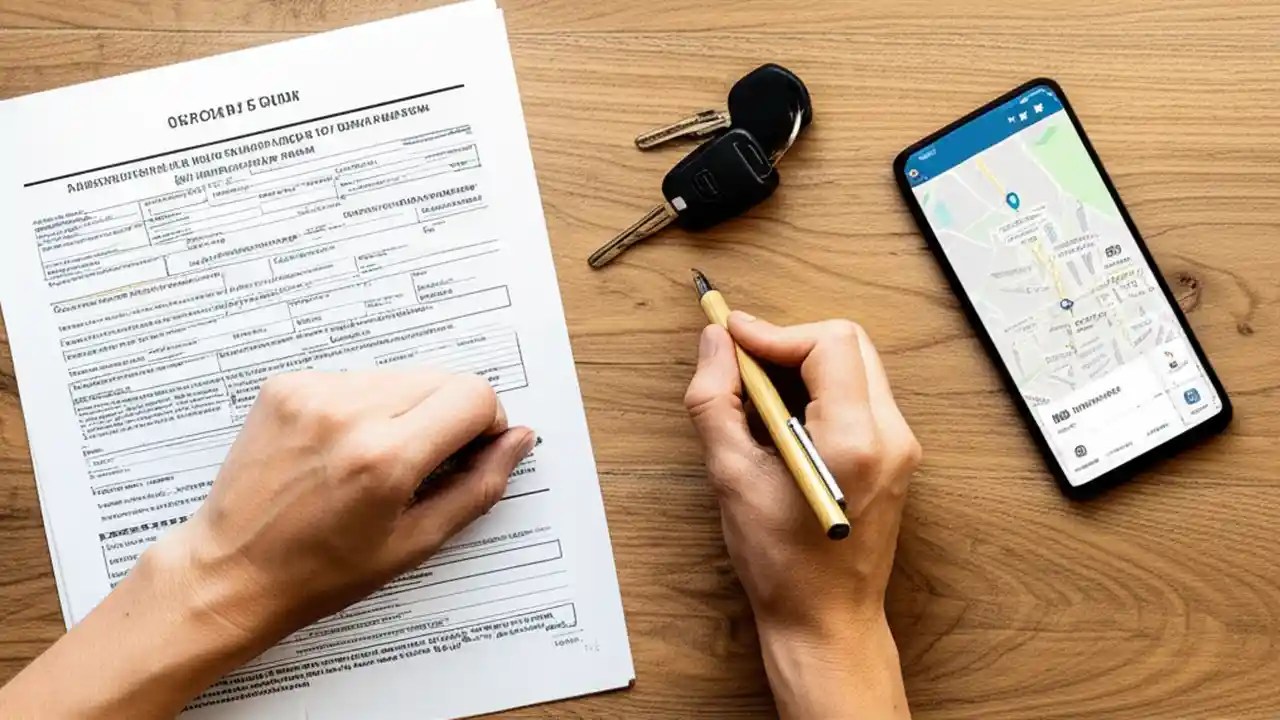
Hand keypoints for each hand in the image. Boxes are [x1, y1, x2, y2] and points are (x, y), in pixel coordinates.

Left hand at [0, 369, 534, 719]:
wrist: (230, 571)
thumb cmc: (321, 572)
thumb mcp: (415, 543)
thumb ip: (478, 487)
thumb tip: (518, 440)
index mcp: (387, 458)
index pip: (474, 396)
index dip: (486, 425)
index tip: (469, 454)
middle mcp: (349, 413)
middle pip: (442, 379)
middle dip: (449, 417)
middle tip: (424, 465)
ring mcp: (312, 394)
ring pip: (401, 375)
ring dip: (407, 410)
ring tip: (376, 461)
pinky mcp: (285, 386)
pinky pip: (356, 379)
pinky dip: (364, 407)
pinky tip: (342, 449)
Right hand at [684, 312, 919, 718]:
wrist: (826, 620)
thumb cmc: (781, 564)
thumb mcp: (731, 478)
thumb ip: (716, 400)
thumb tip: (714, 343)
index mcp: (855, 441)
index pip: (827, 343)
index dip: (773, 331)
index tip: (730, 336)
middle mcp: (891, 436)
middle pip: (848, 343)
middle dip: (789, 341)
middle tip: (741, 360)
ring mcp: (901, 445)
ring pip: (855, 364)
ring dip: (803, 364)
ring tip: (757, 393)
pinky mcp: (897, 454)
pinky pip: (860, 394)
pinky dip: (819, 388)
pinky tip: (783, 417)